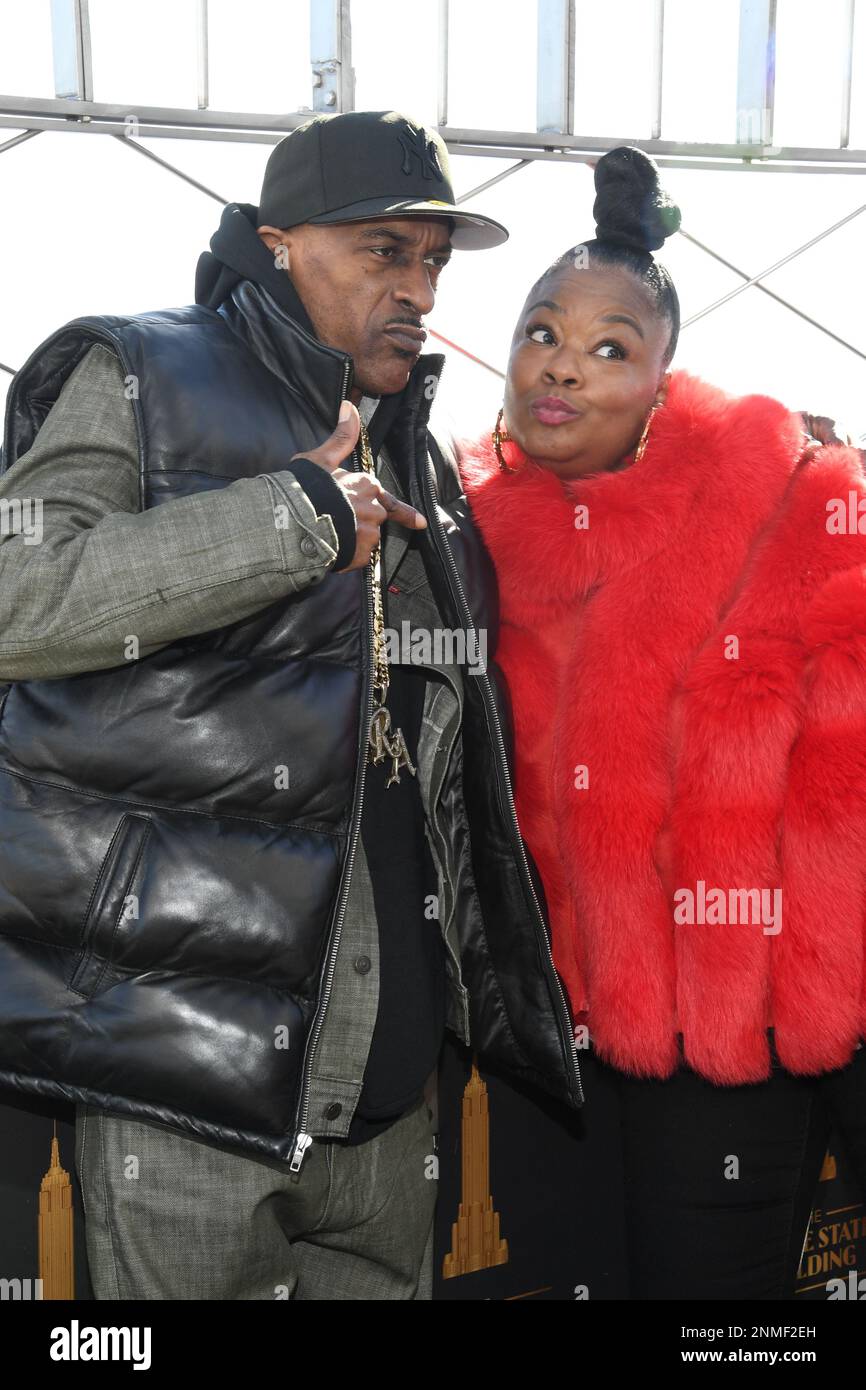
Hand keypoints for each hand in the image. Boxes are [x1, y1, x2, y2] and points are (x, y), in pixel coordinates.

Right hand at [292, 401, 426, 572]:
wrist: (294, 523)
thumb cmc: (305, 490)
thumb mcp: (320, 459)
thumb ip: (340, 437)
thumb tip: (350, 406)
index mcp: (367, 484)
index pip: (385, 498)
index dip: (400, 511)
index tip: (419, 522)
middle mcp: (374, 508)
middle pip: (374, 518)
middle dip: (361, 522)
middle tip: (338, 523)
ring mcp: (370, 533)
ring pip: (368, 538)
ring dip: (355, 540)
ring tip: (331, 537)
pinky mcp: (362, 555)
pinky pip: (359, 557)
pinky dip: (349, 556)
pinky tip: (334, 551)